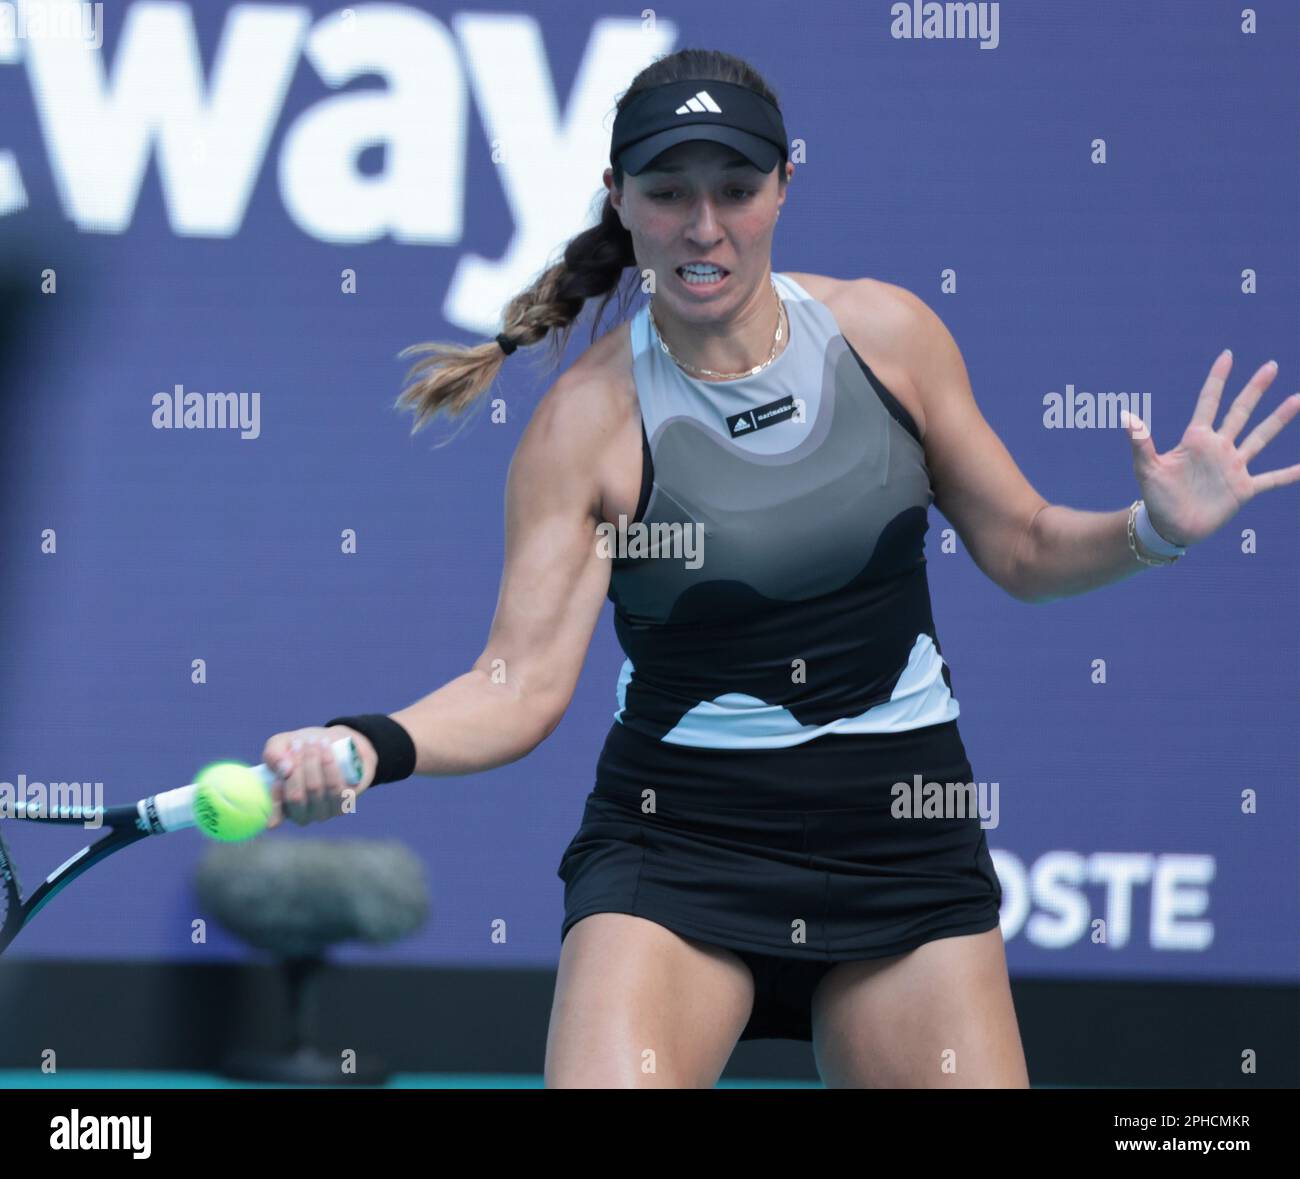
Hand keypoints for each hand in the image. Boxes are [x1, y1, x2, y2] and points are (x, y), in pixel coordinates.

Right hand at [260, 725, 376, 828]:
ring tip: (313, 740)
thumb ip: (273, 754)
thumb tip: (285, 768)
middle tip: (297, 742)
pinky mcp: (345, 803)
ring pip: (316, 789)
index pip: (277, 815)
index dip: (276, 798)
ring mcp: (325, 812)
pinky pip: (337, 786)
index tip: (277, 776)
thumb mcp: (281, 745)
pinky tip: (326, 746)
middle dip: (296, 767)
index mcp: (282, 808)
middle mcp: (303, 816)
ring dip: (313, 761)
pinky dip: (330, 763)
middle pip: (296, 796)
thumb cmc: (302, 748)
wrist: (335, 743)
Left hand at [1122, 351, 1299, 547]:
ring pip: (1261, 437)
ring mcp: (1233, 467)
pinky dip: (1290, 474)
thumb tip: (1125, 415)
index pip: (1209, 402)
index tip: (1227, 356)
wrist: (1168, 527)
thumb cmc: (1155, 497)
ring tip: (1297, 399)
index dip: (1218, 379)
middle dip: (1255, 389)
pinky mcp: (1243, 489)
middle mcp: (1218, 448)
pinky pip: (1271, 479)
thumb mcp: (1146, 468)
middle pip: (1241, 412)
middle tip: (1271, 365)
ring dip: (1279, 419)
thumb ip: (1140, 442)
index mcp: (1196, 439)